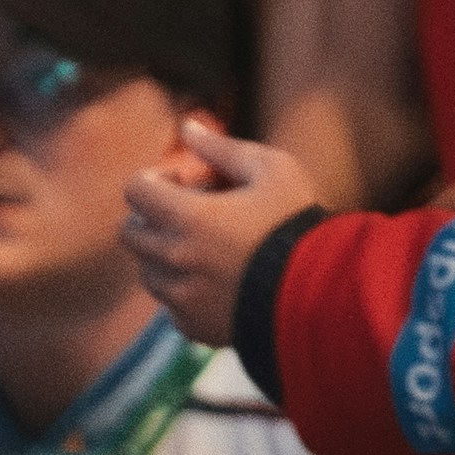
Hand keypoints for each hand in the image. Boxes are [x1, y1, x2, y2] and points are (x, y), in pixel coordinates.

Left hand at [123, 115, 314, 342]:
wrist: (323, 294)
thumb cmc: (297, 224)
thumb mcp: (271, 170)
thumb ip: (222, 148)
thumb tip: (187, 127)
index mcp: (188, 218)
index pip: (135, 190)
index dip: (155, 179)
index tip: (185, 183)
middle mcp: (175, 260)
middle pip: (131, 233)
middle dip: (153, 217)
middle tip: (193, 213)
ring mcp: (181, 298)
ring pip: (147, 272)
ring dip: (166, 256)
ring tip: (210, 249)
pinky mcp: (194, 327)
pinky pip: (170, 306)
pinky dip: (185, 291)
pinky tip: (220, 282)